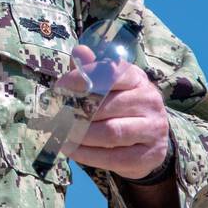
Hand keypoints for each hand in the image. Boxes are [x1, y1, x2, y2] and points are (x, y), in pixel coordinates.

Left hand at [53, 44, 169, 180]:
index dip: (81, 80)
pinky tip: (71, 150)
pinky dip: (87, 154)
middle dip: (76, 112)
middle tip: (55, 117)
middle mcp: (149, 100)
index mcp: (137, 78)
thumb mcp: (108, 85)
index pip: (110, 73)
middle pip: (107, 106)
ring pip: (111, 132)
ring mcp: (153, 128)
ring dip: (80, 135)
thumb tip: (79, 51)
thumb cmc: (118, 106)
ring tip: (61, 135)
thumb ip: (92, 70)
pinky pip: (114, 157)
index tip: (58, 88)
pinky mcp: (149, 155)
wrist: (148, 140)